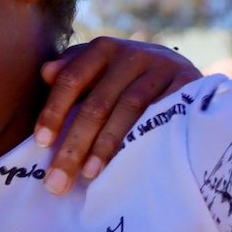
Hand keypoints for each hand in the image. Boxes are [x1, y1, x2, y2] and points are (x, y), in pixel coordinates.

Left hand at [34, 36, 200, 194]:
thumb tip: (45, 72)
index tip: (42, 143)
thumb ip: (70, 75)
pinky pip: (163, 115)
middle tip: (57, 181)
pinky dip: (143, 139)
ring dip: (106, 146)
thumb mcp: (96, 72)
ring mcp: (162, 68)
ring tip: (88, 175)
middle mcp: (132, 54)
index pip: (71, 79)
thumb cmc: (123, 79)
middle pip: (97, 104)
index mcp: (102, 50)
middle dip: (74, 145)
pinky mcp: (189, 83)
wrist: (179, 71)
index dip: (54, 111)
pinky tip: (127, 162)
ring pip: (129, 110)